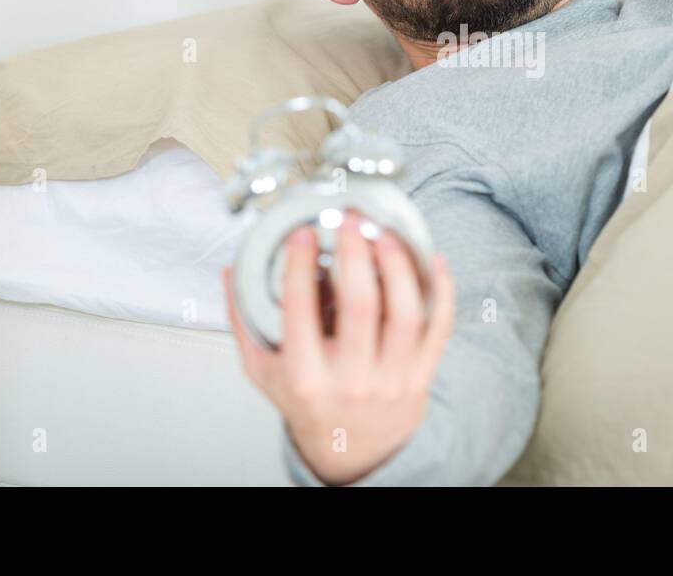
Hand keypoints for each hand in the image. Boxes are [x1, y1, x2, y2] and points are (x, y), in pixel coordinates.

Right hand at [223, 208, 455, 484]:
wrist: (353, 452)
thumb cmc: (310, 403)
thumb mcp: (265, 372)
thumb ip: (246, 323)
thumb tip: (231, 272)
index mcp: (306, 376)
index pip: (301, 313)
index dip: (300, 266)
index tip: (303, 234)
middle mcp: (351, 379)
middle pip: (362, 306)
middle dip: (357, 253)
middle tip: (351, 221)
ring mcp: (392, 378)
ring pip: (406, 313)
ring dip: (399, 266)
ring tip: (387, 234)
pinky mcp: (422, 375)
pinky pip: (440, 326)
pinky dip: (440, 289)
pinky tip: (430, 260)